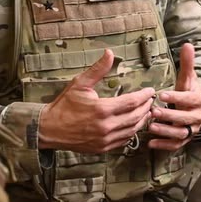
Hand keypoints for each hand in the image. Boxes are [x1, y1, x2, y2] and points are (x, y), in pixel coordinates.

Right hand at [39, 50, 154, 152]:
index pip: (132, 102)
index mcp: (102, 109)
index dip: (144, 96)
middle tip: (151, 100)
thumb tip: (110, 53)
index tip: (150, 91)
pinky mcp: (103, 148)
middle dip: (146, 107)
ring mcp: (105, 139)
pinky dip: (132, 132)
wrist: (49, 128)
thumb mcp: (80, 83)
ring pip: (132, 130)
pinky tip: (134, 125)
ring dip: (142, 120)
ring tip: (147, 112)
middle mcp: (106, 126)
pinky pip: (124, 140)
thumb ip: (98, 69)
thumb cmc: (64, 105)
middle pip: (136, 116)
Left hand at [151, 43, 200, 150]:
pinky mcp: (185, 139)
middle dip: (169, 116)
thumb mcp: (189, 78)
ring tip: (150, 128)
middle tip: (153, 112)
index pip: (188, 99)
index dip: (176, 97)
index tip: (161, 94)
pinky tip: (150, 143)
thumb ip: (187, 63)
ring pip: (180, 133)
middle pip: (184, 118)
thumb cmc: (190, 92)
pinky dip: (164, 145)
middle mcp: (197, 117)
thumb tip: (187, 44)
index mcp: (198, 101)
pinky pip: (176, 145)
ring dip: (166, 131)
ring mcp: (191, 130)